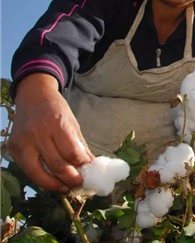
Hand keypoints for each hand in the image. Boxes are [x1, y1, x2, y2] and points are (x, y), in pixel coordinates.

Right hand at [8, 73, 93, 192]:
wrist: (32, 97)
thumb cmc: (56, 110)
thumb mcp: (72, 124)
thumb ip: (80, 146)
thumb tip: (91, 167)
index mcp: (56, 124)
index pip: (71, 152)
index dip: (82, 165)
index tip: (89, 171)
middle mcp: (37, 133)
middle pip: (56, 165)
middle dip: (70, 179)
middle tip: (80, 184)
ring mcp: (22, 142)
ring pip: (38, 173)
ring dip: (55, 184)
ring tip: (66, 188)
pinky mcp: (13, 149)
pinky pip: (28, 170)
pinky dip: (41, 178)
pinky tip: (52, 181)